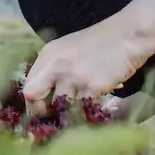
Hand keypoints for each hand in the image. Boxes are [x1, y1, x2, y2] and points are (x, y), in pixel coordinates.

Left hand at [22, 14, 154, 106]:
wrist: (127, 35)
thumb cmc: (100, 42)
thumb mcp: (68, 49)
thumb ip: (53, 68)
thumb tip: (44, 94)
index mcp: (47, 55)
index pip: (27, 84)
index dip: (33, 101)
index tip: (41, 110)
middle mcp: (55, 65)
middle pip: (32, 96)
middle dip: (40, 111)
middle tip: (52, 118)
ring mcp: (73, 77)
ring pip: (59, 108)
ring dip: (66, 115)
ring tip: (76, 116)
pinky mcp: (91, 87)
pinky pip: (82, 110)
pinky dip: (86, 114)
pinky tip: (92, 112)